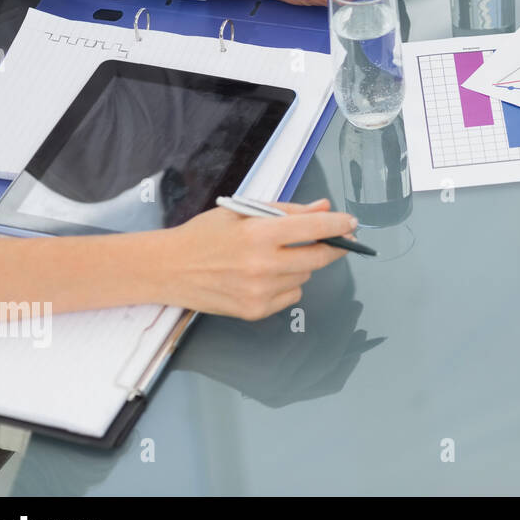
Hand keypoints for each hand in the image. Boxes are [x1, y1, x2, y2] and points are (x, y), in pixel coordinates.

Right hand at [156, 199, 357, 320]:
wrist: (168, 269)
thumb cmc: (204, 236)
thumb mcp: (243, 211)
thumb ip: (288, 211)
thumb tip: (323, 208)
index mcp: (258, 234)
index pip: (314, 229)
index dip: (338, 225)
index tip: (351, 223)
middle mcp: (262, 265)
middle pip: (319, 258)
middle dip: (331, 247)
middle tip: (333, 239)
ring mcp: (259, 292)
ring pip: (305, 277)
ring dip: (301, 266)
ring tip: (274, 256)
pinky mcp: (255, 311)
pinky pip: (291, 296)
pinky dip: (287, 285)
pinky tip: (264, 276)